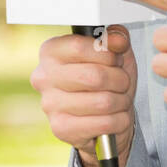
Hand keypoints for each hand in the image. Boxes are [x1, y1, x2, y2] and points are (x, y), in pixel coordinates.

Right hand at [31, 25, 136, 166]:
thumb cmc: (106, 80)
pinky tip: (114, 117)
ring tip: (119, 99)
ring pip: (103, 101)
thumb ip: (116, 37)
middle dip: (119, 79)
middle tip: (122, 82)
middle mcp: (44, 76)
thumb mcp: (114, 52)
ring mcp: (50, 104)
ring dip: (121, 101)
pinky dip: (119, 120)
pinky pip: (104, 123)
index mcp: (50, 51)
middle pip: (93, 76)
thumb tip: (117, 39)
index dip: (107, 53)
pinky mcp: (61, 129)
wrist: (103, 119)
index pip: (79, 47)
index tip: (116, 58)